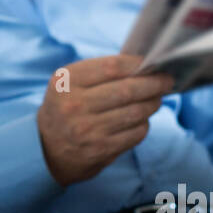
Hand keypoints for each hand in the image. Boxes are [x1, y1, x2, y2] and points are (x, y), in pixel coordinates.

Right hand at [37, 55, 173, 186]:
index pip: (112, 67)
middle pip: (127, 90)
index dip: (137, 64)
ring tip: (156, 99)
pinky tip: (141, 120)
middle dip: (153, 84)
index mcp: (66, 82)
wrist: (46, 148)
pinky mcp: (100, 150)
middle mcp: (74, 105)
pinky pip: (135, 133)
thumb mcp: (69, 83)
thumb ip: (100, 72)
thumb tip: (143, 65)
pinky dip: (143, 124)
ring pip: (135, 112)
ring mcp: (88, 130)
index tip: (152, 62)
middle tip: (166, 81)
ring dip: (152, 104)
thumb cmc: (65, 107)